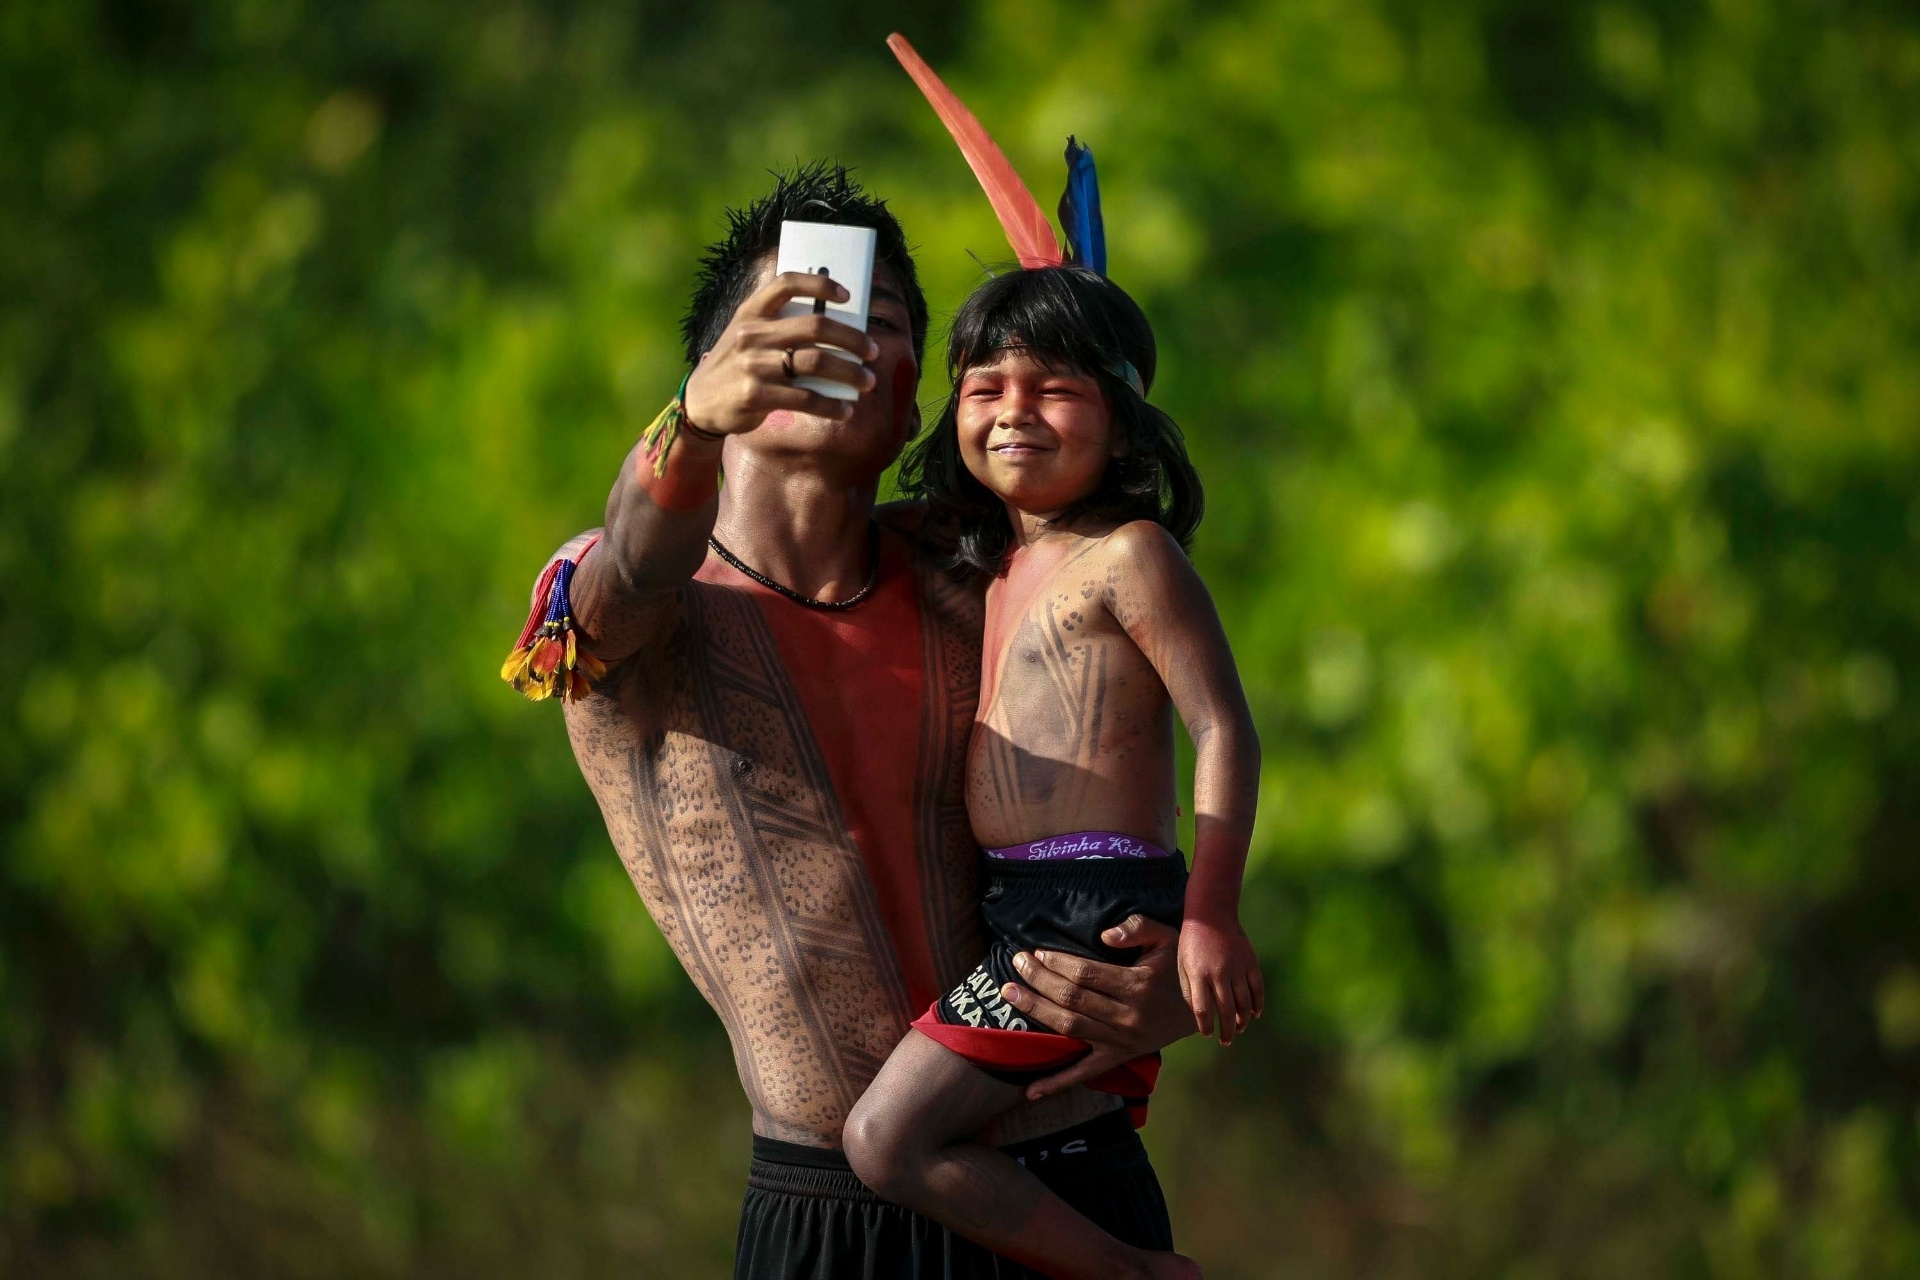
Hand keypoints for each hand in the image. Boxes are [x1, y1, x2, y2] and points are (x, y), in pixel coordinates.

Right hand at [680, 271, 879, 435]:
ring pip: (816, 363)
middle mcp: (752, 333)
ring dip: (850, 373)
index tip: (847, 295)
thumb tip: (836, 328)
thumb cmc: (737, 365)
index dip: (820, 284)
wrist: (700, 402)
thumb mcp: (747, 335)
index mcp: (751, 311)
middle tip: (873, 351)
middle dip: (852, 338)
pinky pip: (805, 399)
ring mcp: (753, 365)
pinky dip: (831, 406)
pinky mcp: (756, 395)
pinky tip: (845, 410)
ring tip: (867, 382)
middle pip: (815, 326)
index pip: (787, 283)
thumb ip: (779, 326)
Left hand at [996, 914, 1193, 1100]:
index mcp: (1137, 984)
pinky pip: (1085, 1073)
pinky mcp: (1118, 1056)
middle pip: (1072, 998)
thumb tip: (1105, 934)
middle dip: (1039, 979)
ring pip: (1070, 1027)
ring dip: (1036, 1011)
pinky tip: (1031, 1091)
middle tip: (1016, 963)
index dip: (1057, 962)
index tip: (1037, 952)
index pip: (1086, 973)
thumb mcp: (1167, 938)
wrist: (1202, 1009)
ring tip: (1010, 993)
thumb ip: (1137, 927)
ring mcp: (1121, 1040)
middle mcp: (1127, 1015)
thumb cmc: (1177, 968)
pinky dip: (1057, 1083)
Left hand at [1178, 917, 1263, 1044]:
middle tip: (1226, 1041)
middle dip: (1227, 1030)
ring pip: (1244, 1002)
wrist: (1211, 914)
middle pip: (1226, 1010)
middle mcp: (1218, 973)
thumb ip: (1189, 990)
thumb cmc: (1192, 943)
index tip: (1207, 1034)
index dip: (1206, 1026)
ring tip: (1239, 1029)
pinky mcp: (1250, 962)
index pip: (1203, 1010)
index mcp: (1198, 974)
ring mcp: (1236, 967)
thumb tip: (1200, 1015)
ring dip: (1243, 1020)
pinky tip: (1254, 1014)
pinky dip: (1257, 1004)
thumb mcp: (1182, 965)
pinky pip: (1257, 988)